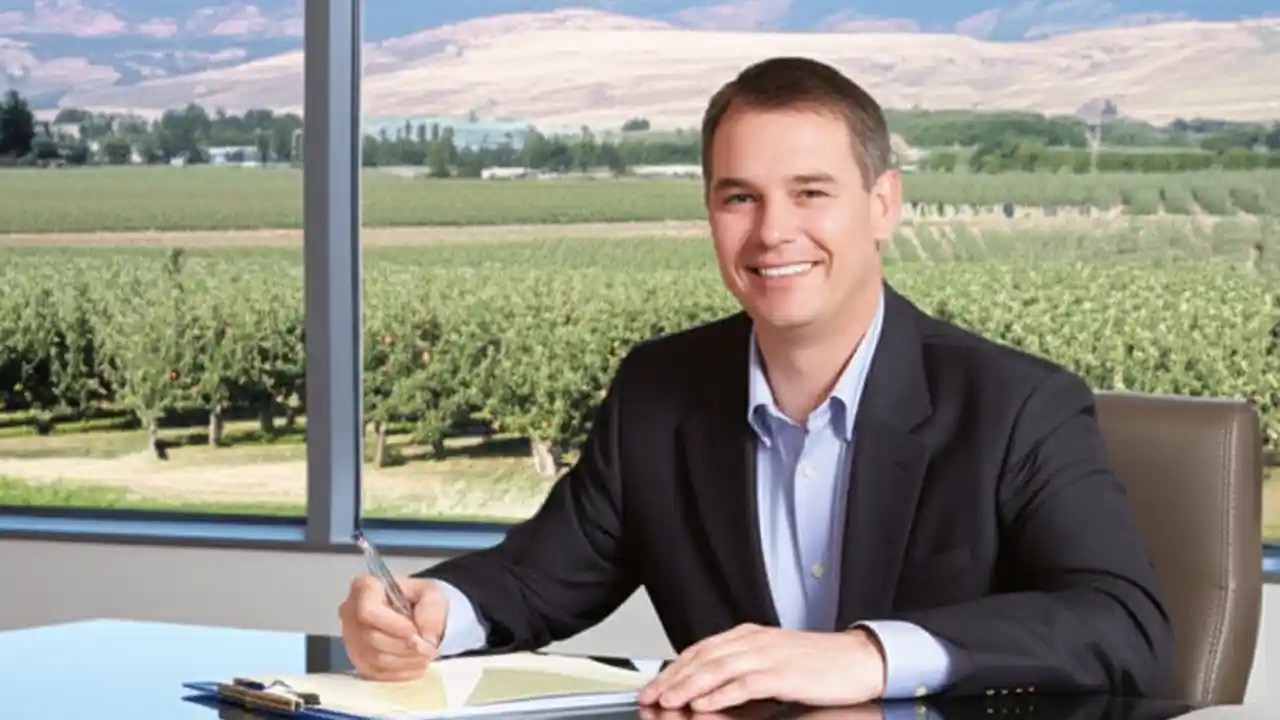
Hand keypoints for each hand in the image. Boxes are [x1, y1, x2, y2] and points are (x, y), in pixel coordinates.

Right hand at [338, 574, 448, 680]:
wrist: (416, 613)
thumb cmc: (419, 599)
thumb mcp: (432, 594)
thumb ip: (431, 612)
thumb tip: (425, 639)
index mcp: (365, 588)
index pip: (368, 610)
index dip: (393, 626)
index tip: (416, 632)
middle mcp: (350, 612)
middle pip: (371, 637)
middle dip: (404, 646)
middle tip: (428, 648)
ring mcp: (351, 638)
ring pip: (374, 658)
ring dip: (405, 661)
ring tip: (425, 657)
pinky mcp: (357, 659)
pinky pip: (376, 673)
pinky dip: (400, 673)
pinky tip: (416, 665)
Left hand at [637, 623, 885, 712]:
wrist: (859, 660)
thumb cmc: (819, 664)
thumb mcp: (774, 659)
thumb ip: (742, 666)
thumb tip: (709, 685)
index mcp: (749, 635)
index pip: (701, 649)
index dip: (674, 667)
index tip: (653, 685)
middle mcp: (754, 641)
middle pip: (702, 658)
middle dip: (672, 678)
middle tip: (649, 695)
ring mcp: (767, 656)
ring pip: (716, 669)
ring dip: (687, 686)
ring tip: (667, 700)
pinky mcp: (782, 674)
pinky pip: (743, 684)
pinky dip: (719, 694)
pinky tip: (703, 705)